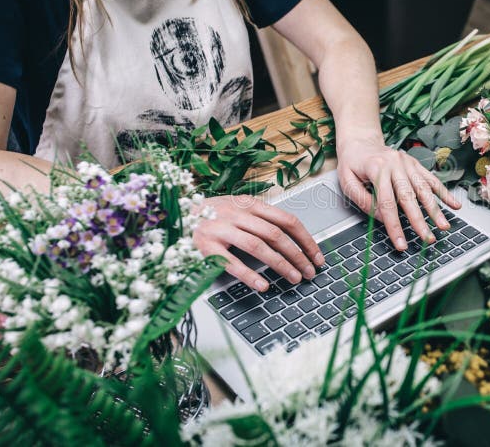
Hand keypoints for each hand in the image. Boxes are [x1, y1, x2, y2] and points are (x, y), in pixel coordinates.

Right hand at [193, 195, 324, 291]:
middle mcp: (237, 214)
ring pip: (258, 246)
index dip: (305, 239)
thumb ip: (260, 218)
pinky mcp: (206, 246)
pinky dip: (249, 274)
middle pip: (276, 235)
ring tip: (293, 278)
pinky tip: (262, 285)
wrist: (173, 215)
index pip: (286, 220)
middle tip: (309, 272)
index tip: (317, 256)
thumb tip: (292, 238)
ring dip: (280, 264)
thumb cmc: (209, 214)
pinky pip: (231, 262)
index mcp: (249, 204)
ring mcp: (221, 229)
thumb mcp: (236, 208)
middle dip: (298, 255)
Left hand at [337, 135, 461, 249]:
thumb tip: (382, 217)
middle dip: (420, 221)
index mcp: (377, 168)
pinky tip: (454, 205)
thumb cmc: (352, 162)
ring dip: (435, 209)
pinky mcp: (415, 163)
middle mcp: (395, 164)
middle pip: (409, 197)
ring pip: (424, 189)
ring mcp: (407, 163)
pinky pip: (431, 179)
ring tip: (444, 226)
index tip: (401, 243)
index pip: (387, 203)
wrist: (360, 140)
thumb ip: (363, 200)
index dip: (394, 226)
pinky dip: (444, 193)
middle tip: (428, 239)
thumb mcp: (347, 181)